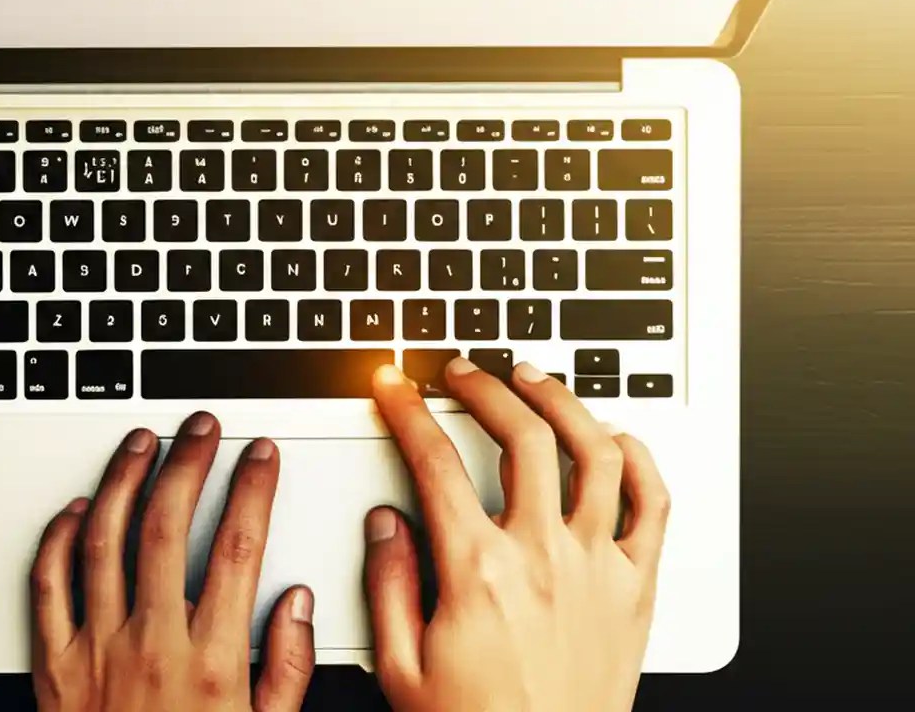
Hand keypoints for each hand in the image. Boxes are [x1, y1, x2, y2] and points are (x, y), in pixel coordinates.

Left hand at [31, 412, 314, 711]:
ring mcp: (95, 649)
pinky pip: (48, 585)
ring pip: (104, 541)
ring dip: (124, 480)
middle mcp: (149, 644)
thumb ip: (288, 669)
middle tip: (202, 428)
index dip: (251, 489)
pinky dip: (60, 538)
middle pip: (166, 527)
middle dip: (188, 462)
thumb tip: (298, 603)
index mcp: (210, 662)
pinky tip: (78, 508)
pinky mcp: (54, 664)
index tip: (260, 456)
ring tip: (141, 442)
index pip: (237, 548)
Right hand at [365, 359, 670, 711]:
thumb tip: (385, 522)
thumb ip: (387, 584)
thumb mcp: (401, 666)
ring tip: (534, 380)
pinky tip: (615, 438)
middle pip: (518, 437)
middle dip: (485, 387)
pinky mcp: (634, 588)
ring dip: (561, 402)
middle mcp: (542, 557)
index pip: (436, 463)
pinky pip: (652, 505)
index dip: (408, 411)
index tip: (395, 387)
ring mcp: (596, 568)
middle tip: (464, 371)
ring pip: (591, 452)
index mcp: (476, 572)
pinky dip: (638, 460)